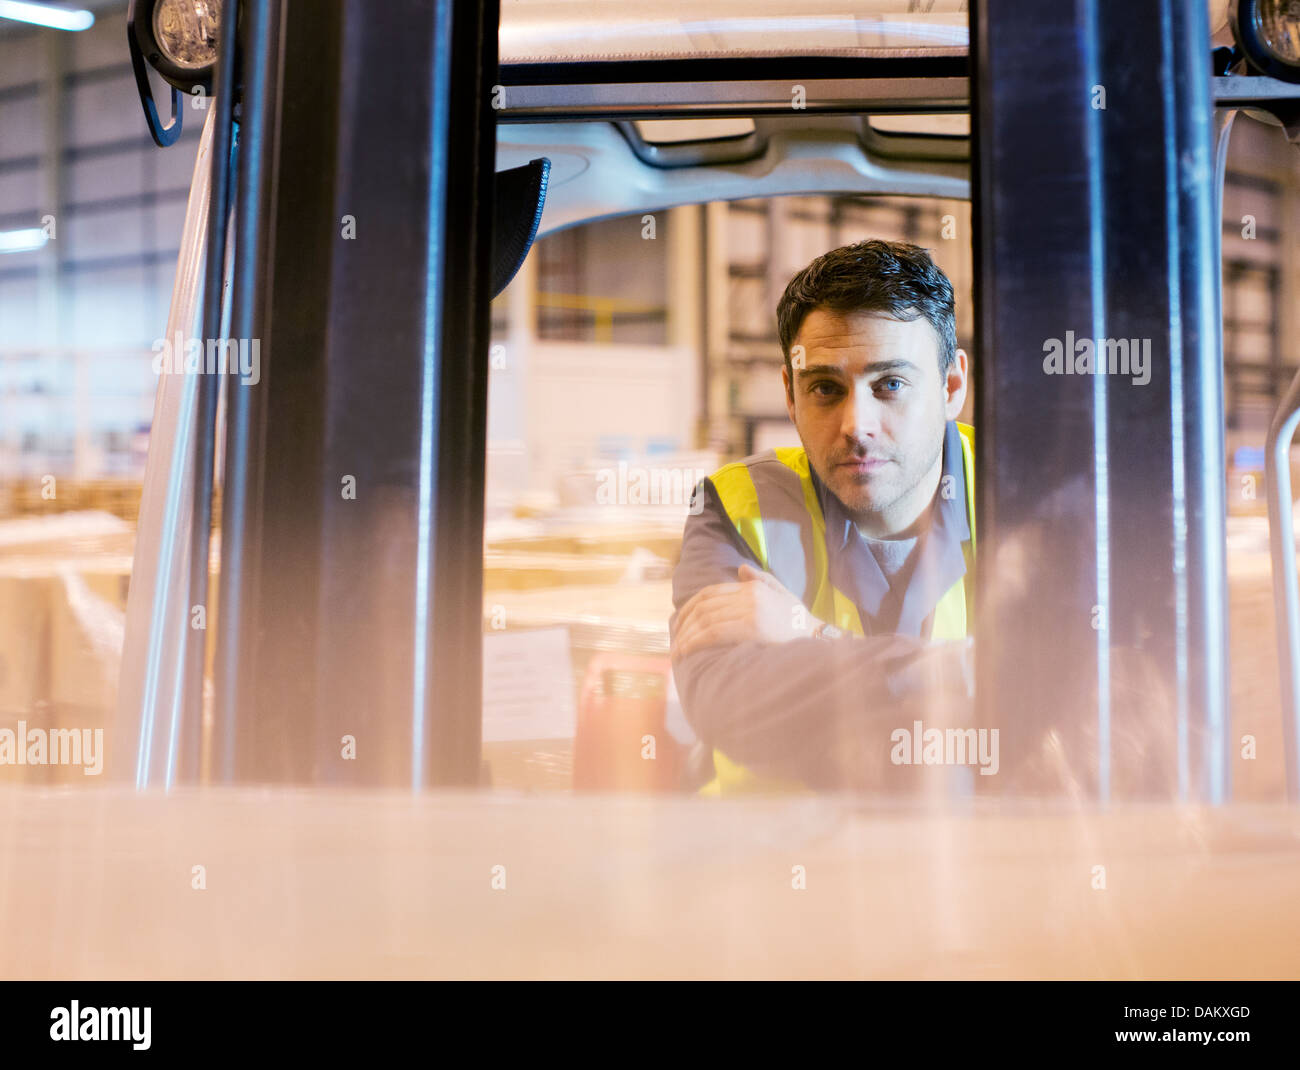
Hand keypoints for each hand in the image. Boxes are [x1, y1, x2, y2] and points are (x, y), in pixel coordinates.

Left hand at [671, 564, 816, 658]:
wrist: (821, 641)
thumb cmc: (800, 624)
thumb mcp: (783, 596)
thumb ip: (761, 580)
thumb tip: (740, 568)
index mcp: (753, 588)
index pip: (711, 593)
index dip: (689, 608)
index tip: (679, 624)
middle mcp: (750, 595)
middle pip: (704, 606)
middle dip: (684, 624)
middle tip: (674, 642)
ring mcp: (751, 611)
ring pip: (706, 620)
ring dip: (686, 637)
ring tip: (677, 652)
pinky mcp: (752, 628)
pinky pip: (714, 633)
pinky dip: (695, 642)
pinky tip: (686, 652)